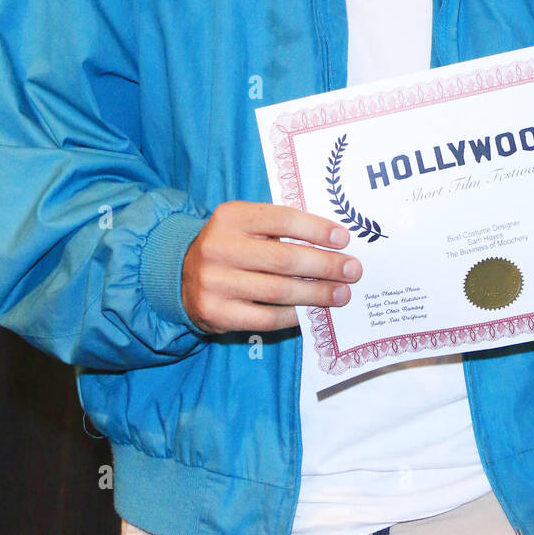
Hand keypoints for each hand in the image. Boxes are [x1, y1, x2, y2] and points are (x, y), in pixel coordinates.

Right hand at [181, 201, 361, 333]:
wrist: (181, 275)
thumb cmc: (230, 246)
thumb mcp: (245, 225)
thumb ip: (279, 228)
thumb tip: (333, 244)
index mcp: (230, 216)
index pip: (282, 219)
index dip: (316, 229)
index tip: (345, 239)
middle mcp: (219, 247)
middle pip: (284, 258)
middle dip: (325, 265)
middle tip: (352, 270)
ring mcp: (215, 282)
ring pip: (278, 291)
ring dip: (316, 293)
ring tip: (341, 294)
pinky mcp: (215, 313)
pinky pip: (265, 318)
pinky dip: (294, 315)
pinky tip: (312, 312)